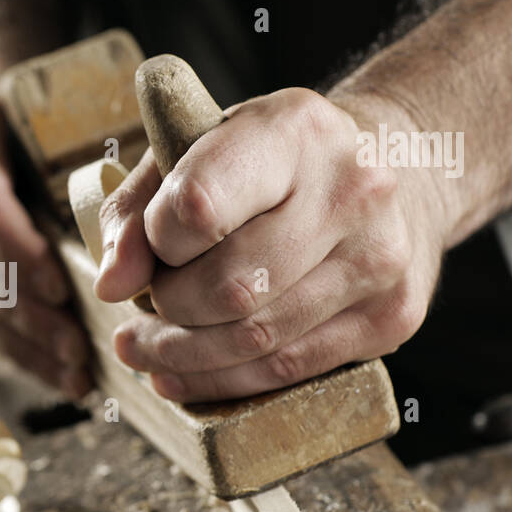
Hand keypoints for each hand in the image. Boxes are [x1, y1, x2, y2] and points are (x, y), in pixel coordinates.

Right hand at [0, 98, 91, 397]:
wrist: (1, 123)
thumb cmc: (52, 121)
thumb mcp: (69, 119)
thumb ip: (94, 161)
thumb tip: (139, 228)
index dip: (17, 252)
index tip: (62, 288)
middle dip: (28, 313)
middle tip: (78, 347)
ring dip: (25, 343)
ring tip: (76, 371)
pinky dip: (19, 351)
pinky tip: (60, 375)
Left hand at [94, 87, 448, 402]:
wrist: (400, 162)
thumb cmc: (275, 161)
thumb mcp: (197, 151)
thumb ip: (137, 210)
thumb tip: (111, 285)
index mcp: (294, 131)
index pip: (198, 208)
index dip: (154, 243)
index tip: (147, 248)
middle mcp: (351, 190)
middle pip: (228, 287)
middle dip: (168, 308)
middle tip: (144, 308)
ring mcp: (379, 258)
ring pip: (255, 338)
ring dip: (183, 356)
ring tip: (145, 349)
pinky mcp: (392, 315)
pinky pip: (288, 368)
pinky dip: (223, 380)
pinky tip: (183, 375)